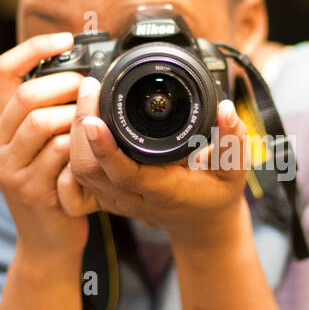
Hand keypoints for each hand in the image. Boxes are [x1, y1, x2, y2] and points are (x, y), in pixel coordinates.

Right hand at [0, 32, 89, 260]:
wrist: (48, 239)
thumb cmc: (54, 182)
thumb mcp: (43, 142)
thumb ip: (49, 108)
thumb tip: (82, 67)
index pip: (4, 70)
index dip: (34, 48)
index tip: (66, 39)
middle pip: (26, 95)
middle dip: (66, 84)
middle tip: (91, 87)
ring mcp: (8, 168)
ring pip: (41, 122)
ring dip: (75, 115)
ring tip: (95, 118)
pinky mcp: (29, 189)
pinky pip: (59, 153)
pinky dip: (81, 145)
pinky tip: (94, 147)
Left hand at [57, 75, 251, 250]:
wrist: (201, 222)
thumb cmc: (215, 193)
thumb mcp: (234, 170)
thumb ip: (232, 140)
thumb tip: (225, 110)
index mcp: (162, 190)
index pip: (124, 172)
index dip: (104, 147)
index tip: (94, 118)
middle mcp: (132, 198)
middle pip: (89, 168)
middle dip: (81, 127)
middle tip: (90, 87)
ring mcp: (115, 199)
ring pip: (78, 170)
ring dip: (74, 133)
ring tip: (87, 96)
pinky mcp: (105, 195)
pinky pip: (77, 174)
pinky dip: (74, 145)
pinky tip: (82, 118)